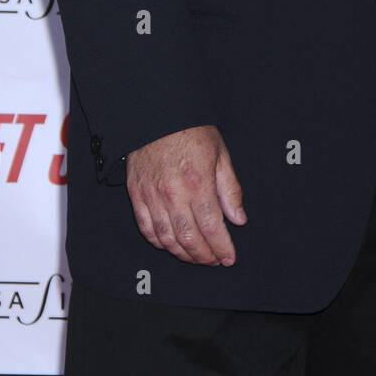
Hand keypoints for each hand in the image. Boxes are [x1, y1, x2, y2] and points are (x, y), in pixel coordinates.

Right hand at [126, 125, 246, 265]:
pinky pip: (147, 228)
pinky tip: (171, 245)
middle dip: (204, 256)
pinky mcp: (137, 195)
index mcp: (198, 183)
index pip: (212, 227)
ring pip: (167, 239)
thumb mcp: (220, 154)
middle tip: (215, 260)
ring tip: (196, 257)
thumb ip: (230, 190)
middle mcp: (173, 194)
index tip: (229, 258)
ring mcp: (152, 196)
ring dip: (183, 254)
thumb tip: (238, 219)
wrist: (157, 115)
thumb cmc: (191, 131)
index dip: (221, 247)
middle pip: (189, 238)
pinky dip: (159, 242)